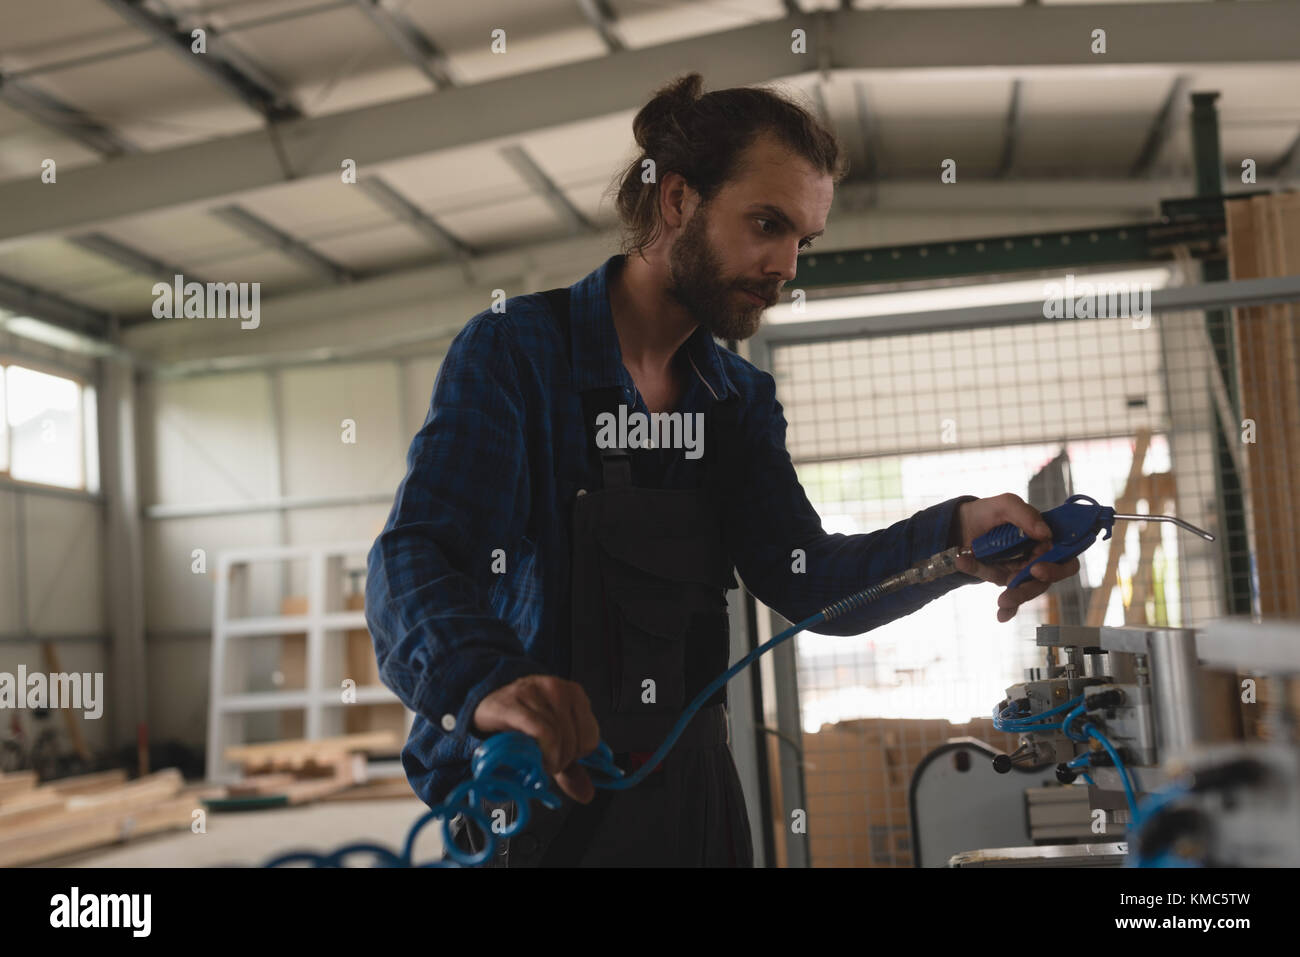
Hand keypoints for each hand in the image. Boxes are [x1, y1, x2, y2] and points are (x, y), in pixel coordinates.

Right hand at [471, 675, 601, 802]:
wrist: (486, 709)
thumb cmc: (523, 725)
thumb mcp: (553, 745)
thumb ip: (572, 770)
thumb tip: (587, 794)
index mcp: (574, 693)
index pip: (591, 737)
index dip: (576, 755)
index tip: (560, 757)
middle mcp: (557, 688)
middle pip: (575, 739)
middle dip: (562, 759)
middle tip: (545, 762)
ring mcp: (534, 691)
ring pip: (557, 736)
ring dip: (548, 758)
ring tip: (536, 760)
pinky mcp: (513, 703)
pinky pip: (540, 731)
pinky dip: (541, 751)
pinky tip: (532, 758)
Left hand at [951, 492, 1080, 622]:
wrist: (961, 524)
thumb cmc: (989, 512)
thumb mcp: (1006, 504)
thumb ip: (1026, 515)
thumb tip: (1046, 534)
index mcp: (1046, 539)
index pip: (1065, 558)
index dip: (1058, 568)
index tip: (1038, 568)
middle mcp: (1038, 557)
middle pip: (1045, 580)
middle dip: (1031, 587)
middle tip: (1014, 586)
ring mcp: (1021, 571)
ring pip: (1025, 590)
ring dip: (1015, 597)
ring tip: (1001, 601)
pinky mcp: (1004, 580)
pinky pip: (1009, 597)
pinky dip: (1007, 608)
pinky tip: (1002, 616)